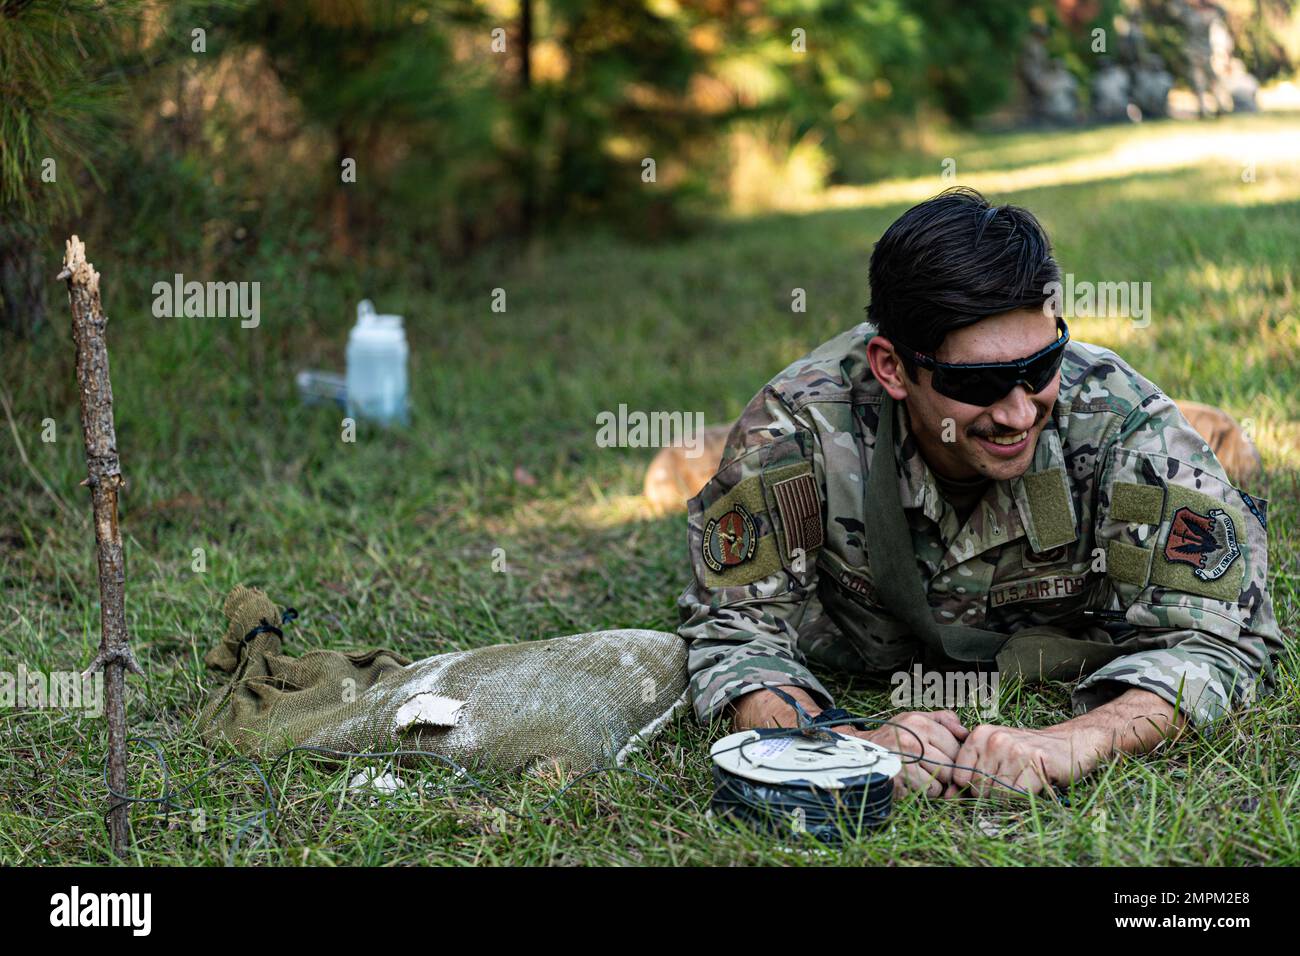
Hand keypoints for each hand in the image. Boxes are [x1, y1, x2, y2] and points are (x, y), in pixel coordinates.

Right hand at [862, 710, 969, 797]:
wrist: (860, 751)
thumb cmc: (893, 735)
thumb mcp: (913, 718)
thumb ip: (942, 719)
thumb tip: (965, 732)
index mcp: (918, 723)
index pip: (954, 746)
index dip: (953, 755)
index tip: (945, 757)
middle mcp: (911, 741)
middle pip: (949, 766)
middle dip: (946, 772)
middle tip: (934, 769)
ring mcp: (903, 762)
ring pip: (940, 782)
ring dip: (936, 783)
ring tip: (922, 775)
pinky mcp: (897, 780)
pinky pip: (926, 792)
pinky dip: (924, 791)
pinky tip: (913, 782)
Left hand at [946, 723, 1100, 799]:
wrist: (1066, 744)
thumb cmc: (1024, 754)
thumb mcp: (993, 758)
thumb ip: (969, 776)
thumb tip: (947, 797)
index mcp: (979, 735)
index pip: (960, 776)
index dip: (972, 788)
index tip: (987, 783)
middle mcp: (994, 739)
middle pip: (978, 787)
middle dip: (992, 795)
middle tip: (1009, 782)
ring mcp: (1014, 749)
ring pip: (997, 793)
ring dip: (1009, 797)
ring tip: (1020, 781)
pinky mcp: (1034, 762)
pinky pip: (1017, 795)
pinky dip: (1023, 798)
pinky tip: (1031, 784)